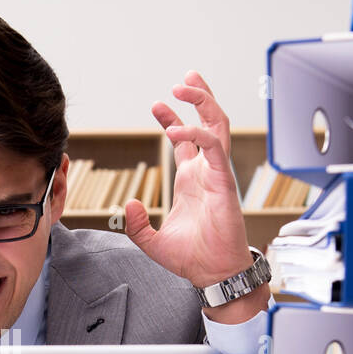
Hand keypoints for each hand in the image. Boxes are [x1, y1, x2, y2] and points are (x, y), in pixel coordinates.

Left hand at [124, 71, 267, 322]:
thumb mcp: (152, 242)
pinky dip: (197, 134)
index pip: (185, 140)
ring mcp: (217, 175)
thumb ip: (135, 224)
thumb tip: (127, 204)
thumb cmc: (193, 259)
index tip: (157, 103)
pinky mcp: (224, 183)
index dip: (172, 118)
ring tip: (185, 86)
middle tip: (184, 79)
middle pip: (208, 123)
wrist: (214, 275)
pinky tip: (174, 131)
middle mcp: (206, 172)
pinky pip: (214, 149)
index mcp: (192, 180)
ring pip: (218, 126)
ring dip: (204, 102)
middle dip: (198, 97)